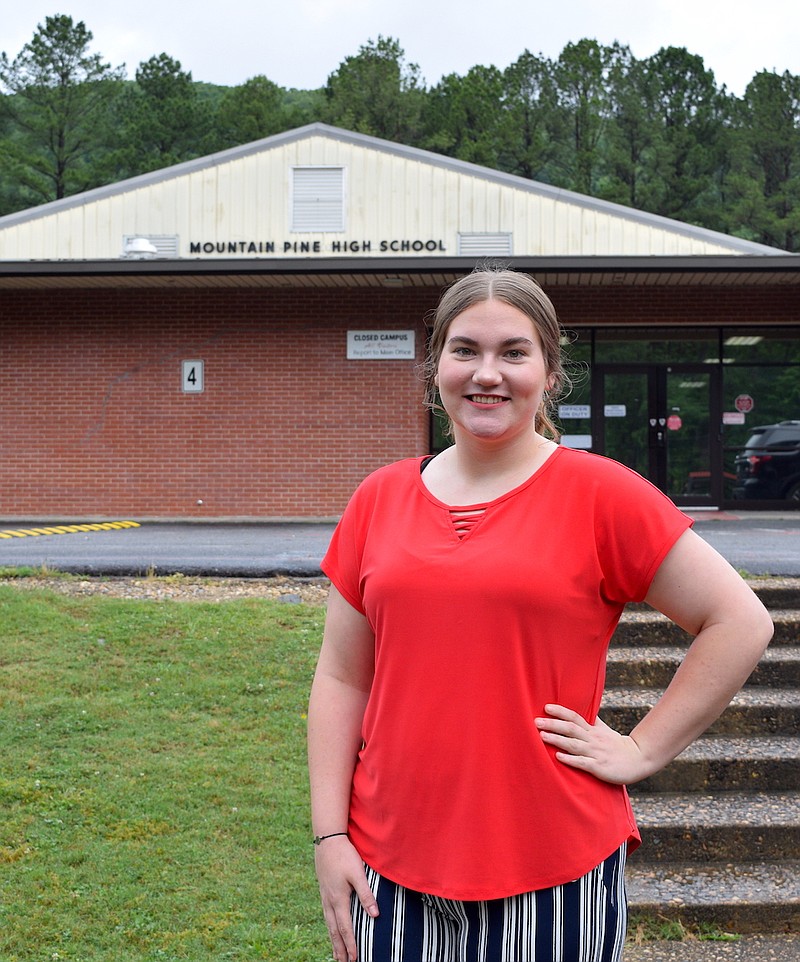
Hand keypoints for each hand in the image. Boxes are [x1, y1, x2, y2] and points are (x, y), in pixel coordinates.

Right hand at [315, 836, 378, 961]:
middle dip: (340, 948)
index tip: (355, 959)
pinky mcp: (324, 890)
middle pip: (335, 930)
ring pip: (329, 924)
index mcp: (339, 899)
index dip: (351, 945)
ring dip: (333, 940)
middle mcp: (329, 901)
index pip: (345, 928)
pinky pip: (326, 915)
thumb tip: (375, 915)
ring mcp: (325, 896)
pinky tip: (331, 928)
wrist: (327, 840)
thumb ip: (366, 894)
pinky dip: (329, 927)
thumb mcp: (357, 873)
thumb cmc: (344, 855)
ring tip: (336, 954)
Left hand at [535, 704, 652, 785]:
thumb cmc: (618, 745)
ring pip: (574, 744)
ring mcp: (595, 753)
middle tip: (535, 721)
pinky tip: (558, 757)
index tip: (546, 707)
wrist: (638, 759)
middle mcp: (592, 739)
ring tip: (542, 736)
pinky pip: (583, 763)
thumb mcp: (604, 730)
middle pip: (570, 729)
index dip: (560, 712)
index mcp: (593, 730)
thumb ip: (592, 721)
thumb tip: (583, 709)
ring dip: (557, 740)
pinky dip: (570, 759)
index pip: (574, 717)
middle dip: (553, 724)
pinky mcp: (598, 767)